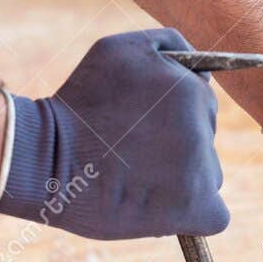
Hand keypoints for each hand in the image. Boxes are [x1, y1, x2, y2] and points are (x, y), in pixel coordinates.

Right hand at [0, 29, 229, 239]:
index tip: (139, 127)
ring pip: (208, 174)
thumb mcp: (118, 49)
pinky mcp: (195, 208)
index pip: (201, 103)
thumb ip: (168, 45)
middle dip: (177, 143)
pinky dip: (195, 215)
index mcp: (190, 91)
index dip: (169, 115)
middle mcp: (201, 128)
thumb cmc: (78, 105)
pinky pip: (215, 216)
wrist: (47, 160)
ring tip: (139, 179)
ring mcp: (201, 170)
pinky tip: (164, 209)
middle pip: (205, 138)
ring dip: (184, 178)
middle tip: (133, 152)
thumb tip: (205, 67)